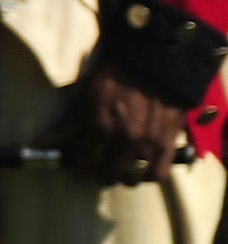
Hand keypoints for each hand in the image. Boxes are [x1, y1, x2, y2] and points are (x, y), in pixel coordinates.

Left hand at [71, 74, 187, 187]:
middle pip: (109, 175)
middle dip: (103, 174)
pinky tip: (146, 170)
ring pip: (133, 178)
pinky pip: (159, 173)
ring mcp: (148, 142)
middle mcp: (124, 138)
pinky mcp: (168, 143)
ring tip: (125, 169)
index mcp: (100, 127)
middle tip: (104, 168)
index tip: (83, 168)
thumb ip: (68, 124)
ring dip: (126, 177)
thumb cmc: (118, 78)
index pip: (85, 166)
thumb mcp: (87, 97)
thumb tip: (42, 144)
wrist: (157, 65)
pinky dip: (150, 176)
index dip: (82, 170)